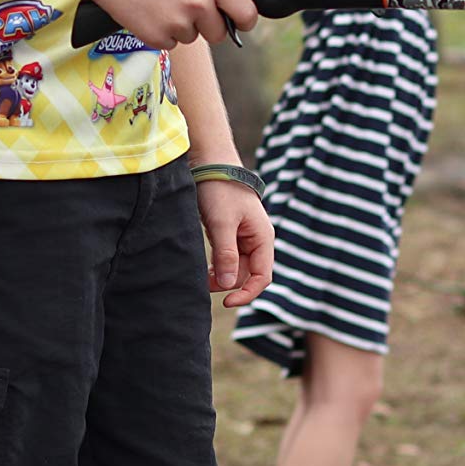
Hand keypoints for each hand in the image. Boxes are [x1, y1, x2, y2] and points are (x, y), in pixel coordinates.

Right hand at [82, 0, 261, 48]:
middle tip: (187, 0)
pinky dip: (162, 33)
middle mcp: (198, 3)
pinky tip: (150, 9)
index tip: (235, 16)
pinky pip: (170, 44)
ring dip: (183, 26)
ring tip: (164, 0)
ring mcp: (177, 22)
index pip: (246, 15)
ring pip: (192, 38)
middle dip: (208, 22)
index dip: (243, 18)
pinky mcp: (156, 36)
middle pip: (219, 33)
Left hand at [198, 177, 273, 306]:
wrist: (211, 163)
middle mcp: (257, 239)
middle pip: (247, 274)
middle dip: (228, 283)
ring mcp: (244, 237)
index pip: (262, 277)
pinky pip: (227, 257)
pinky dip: (217, 265)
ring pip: (235, 267)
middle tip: (203, 284)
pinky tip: (204, 268)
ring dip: (221, 275)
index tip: (227, 302)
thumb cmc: (220, 190)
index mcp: (262, 237)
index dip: (247, 294)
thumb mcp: (222, 223)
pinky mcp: (231, 233)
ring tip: (201, 277)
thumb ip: (226, 255)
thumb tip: (228, 285)